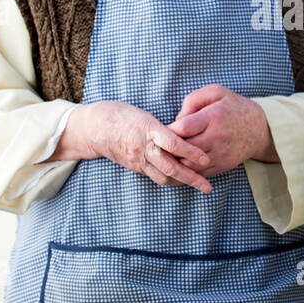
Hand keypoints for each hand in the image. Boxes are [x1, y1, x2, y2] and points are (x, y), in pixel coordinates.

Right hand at [76, 100, 212, 193]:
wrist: (96, 128)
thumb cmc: (124, 115)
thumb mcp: (145, 115)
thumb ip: (164, 128)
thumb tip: (188, 135)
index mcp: (148, 129)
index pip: (173, 143)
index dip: (191, 152)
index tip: (206, 159)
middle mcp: (143, 147)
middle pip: (171, 166)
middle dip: (191, 178)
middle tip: (207, 186)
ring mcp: (138, 160)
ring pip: (163, 176)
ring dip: (183, 182)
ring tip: (201, 185)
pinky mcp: (135, 167)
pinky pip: (156, 177)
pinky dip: (171, 180)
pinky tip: (182, 180)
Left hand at [169, 84, 276, 176]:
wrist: (260, 129)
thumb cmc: (234, 107)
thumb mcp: (216, 92)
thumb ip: (193, 100)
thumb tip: (177, 119)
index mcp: (213, 117)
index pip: (182, 128)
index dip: (168, 130)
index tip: (163, 129)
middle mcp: (217, 137)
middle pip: (183, 148)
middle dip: (169, 147)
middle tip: (162, 144)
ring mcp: (220, 154)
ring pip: (189, 164)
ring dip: (176, 160)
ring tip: (170, 153)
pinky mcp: (222, 166)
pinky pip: (198, 173)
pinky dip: (187, 169)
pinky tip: (181, 162)